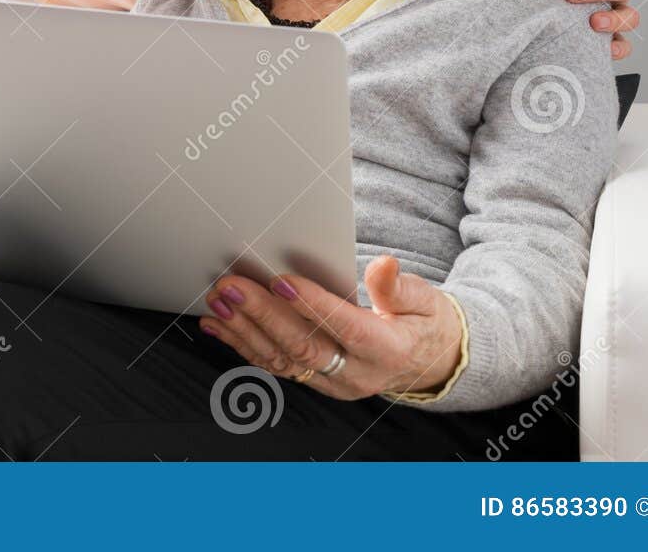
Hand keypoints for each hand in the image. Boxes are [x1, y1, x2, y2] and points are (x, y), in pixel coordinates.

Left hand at [198, 255, 462, 400]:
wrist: (429, 362)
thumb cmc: (425, 323)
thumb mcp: (426, 301)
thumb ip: (399, 287)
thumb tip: (383, 265)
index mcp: (387, 350)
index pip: (344, 327)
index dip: (311, 304)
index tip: (280, 279)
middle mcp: (356, 374)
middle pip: (302, 345)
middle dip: (262, 314)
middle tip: (232, 286)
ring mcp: (332, 383)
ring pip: (282, 359)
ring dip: (244, 331)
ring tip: (218, 302)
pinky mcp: (315, 381)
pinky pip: (274, 366)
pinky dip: (242, 345)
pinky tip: (217, 326)